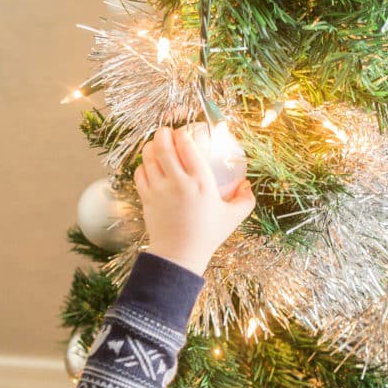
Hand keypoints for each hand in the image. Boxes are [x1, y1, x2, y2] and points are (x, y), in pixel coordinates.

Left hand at [134, 125, 254, 275]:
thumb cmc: (207, 236)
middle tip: (166, 132)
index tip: (185, 133)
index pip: (187, 146)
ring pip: (148, 156)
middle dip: (163, 133)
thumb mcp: (233, 217)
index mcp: (201, 182)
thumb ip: (245, 199)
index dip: (184, 133)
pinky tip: (149, 165)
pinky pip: (140, 172)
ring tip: (157, 144)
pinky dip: (143, 165)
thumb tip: (247, 184)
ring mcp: (159, 189)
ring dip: (151, 145)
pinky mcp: (146, 197)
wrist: (179, 255)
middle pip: (164, 145)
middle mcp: (178, 182)